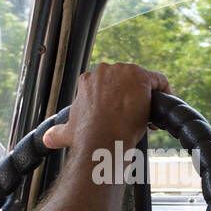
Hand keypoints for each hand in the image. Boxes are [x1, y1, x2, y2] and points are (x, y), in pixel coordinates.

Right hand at [41, 62, 170, 154]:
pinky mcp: (142, 77)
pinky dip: (164, 92)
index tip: (119, 115)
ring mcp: (124, 72)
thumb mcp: (68, 131)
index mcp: (88, 81)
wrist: (102, 138)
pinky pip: (159, 80)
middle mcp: (105, 71)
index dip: (115, 100)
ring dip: (147, 98)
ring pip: (143, 80)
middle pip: (126, 81)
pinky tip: (160, 109)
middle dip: (131, 98)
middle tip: (134, 118)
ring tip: (146, 118)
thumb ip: (57, 133)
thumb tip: (46, 139)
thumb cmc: (87, 136)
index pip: (107, 84)